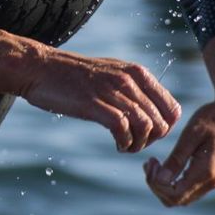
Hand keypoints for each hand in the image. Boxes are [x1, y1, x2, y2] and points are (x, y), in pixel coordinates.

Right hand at [20, 47, 181, 152]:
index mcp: (138, 73)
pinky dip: (124, 144)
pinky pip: (123, 130)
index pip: (172, 108)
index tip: (148, 135)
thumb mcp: (113, 74)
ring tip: (126, 146)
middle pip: (162, 122)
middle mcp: (130, 80)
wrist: (42, 68)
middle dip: (152, 141)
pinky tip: (118, 145)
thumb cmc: (75, 75)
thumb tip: (152, 113)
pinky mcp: (95, 104)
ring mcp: (113, 91)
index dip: (165, 128)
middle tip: (135, 143)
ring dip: (139, 145)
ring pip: (146, 126)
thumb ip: (134, 89)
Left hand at [142, 93, 214, 206]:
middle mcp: (211, 182)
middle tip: (150, 163)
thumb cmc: (214, 118)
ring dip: (164, 185)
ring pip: (182, 198)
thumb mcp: (192, 133)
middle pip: (176, 201)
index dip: (155, 184)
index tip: (151, 161)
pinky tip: (167, 165)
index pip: (173, 195)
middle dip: (157, 186)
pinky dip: (174, 183)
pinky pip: (189, 190)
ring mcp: (213, 181)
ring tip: (155, 163)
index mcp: (206, 172)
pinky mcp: (213, 176)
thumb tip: (159, 180)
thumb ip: (177, 158)